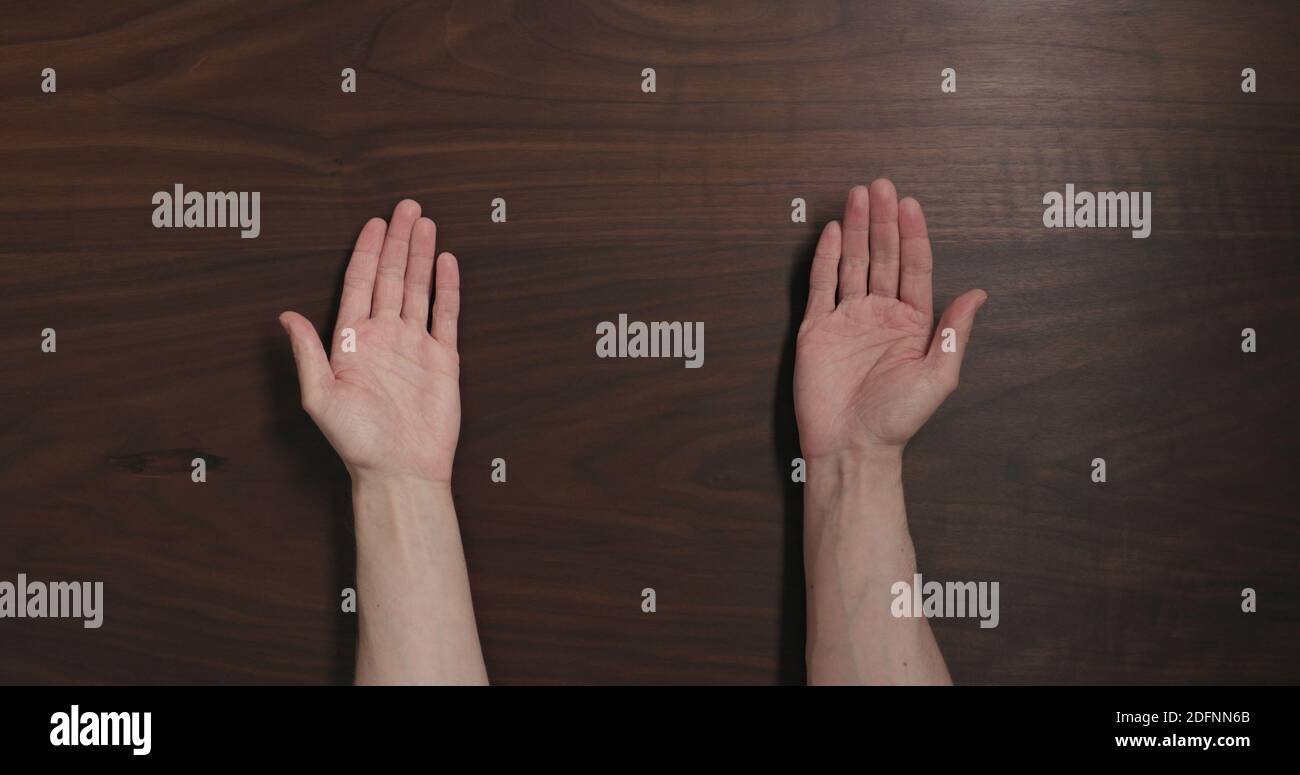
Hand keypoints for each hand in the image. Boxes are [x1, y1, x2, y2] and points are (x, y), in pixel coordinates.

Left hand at [279, 199, 461, 484]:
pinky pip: (446, 316)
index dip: (366, 251)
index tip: (374, 223)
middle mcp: (384, 337)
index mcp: (353, 341)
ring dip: (422, 256)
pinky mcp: (443, 359)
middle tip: (407, 207)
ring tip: (427, 224)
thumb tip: (285, 316)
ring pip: (418, 289)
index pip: (360, 284)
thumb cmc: (358, 442)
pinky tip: (448, 264)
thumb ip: (308, 354)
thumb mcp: (321, 398)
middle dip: (399, 241)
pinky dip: (448, 289)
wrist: (401, 470)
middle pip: (391, 277)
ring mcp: (415, 346)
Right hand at [794, 180, 985, 462]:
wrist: (851, 447)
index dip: (912, 235)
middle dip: (882, 221)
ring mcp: (846, 320)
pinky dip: (826, 257)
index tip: (910, 204)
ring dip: (857, 229)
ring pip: (853, 264)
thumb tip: (979, 292)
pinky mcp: (816, 329)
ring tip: (858, 196)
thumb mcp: (939, 375)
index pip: (912, 268)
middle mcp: (878, 315)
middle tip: (881, 186)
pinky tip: (833, 231)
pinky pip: (821, 286)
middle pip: (881, 257)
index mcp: (910, 324)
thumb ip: (955, 331)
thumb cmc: (897, 419)